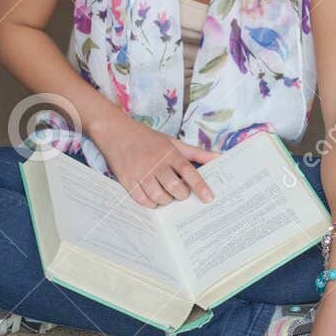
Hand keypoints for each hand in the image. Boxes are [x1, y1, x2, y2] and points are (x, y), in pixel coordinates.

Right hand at [95, 114, 220, 208]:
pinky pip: (142, 199)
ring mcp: (140, 172)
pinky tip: (153, 198)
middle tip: (179, 192)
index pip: (189, 172)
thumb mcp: (173, 142)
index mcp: (169, 153)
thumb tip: (219, 157)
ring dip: (165, 200)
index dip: (200, 186)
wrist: (116, 132)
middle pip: (175, 187)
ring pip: (159, 196)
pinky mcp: (127, 180)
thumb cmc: (147, 138)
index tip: (209, 198)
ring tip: (166, 195)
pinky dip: (150, 203)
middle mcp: (155, 163)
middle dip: (181, 195)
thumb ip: (196, 152)